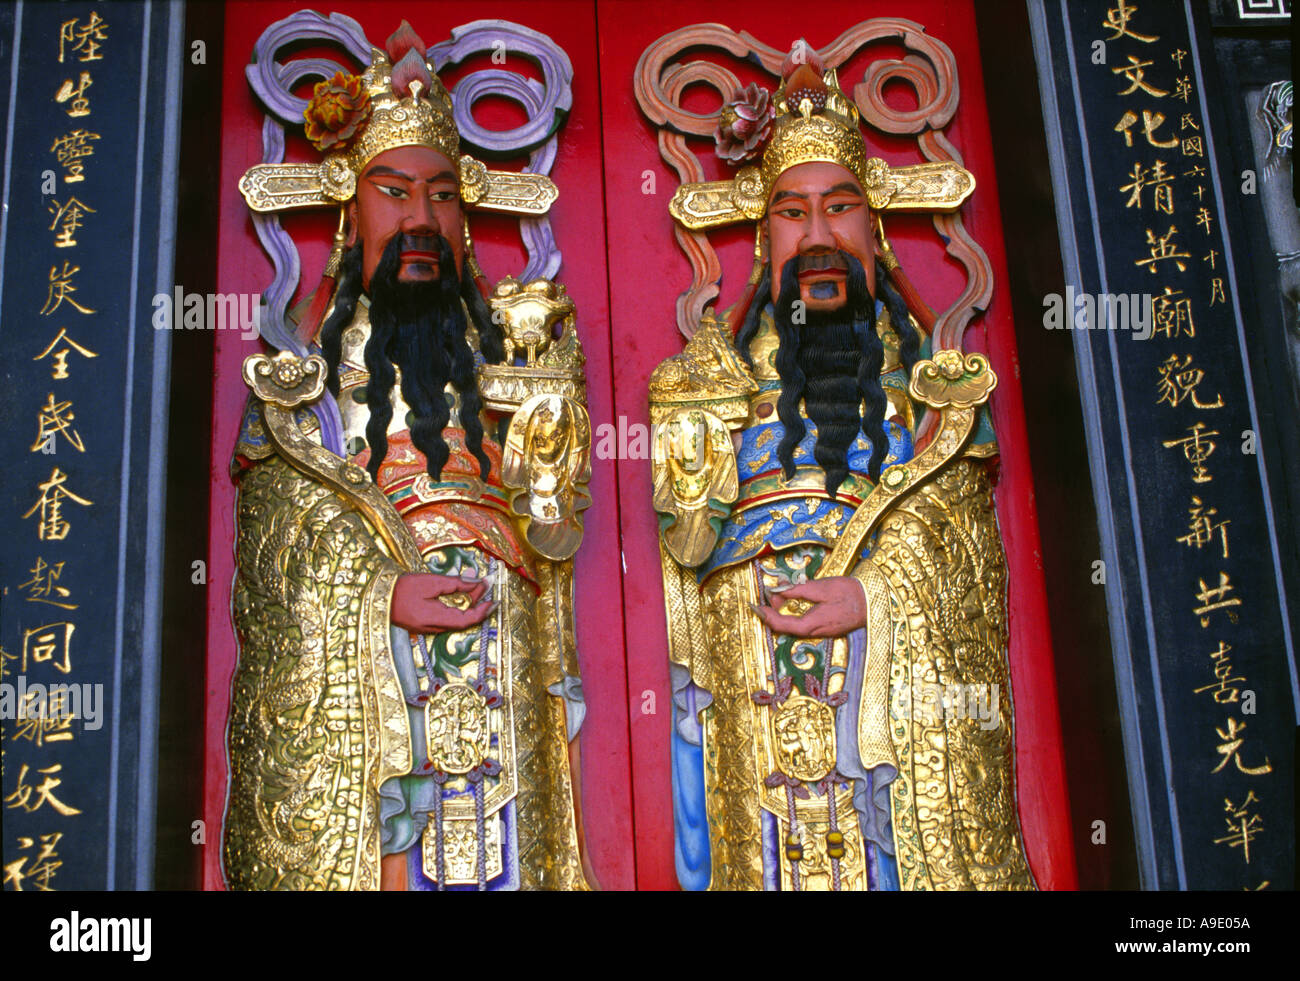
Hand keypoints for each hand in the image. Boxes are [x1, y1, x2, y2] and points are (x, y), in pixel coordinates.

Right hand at [391, 573, 493, 632]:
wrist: (378, 596)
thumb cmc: (402, 588)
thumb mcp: (432, 582)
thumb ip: (456, 584)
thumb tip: (477, 582)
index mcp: (436, 619)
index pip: (468, 620)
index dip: (484, 611)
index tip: (495, 600)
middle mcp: (434, 629)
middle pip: (464, 619)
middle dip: (477, 603)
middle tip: (485, 586)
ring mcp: (428, 629)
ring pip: (456, 619)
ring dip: (467, 604)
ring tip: (474, 587)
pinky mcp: (424, 625)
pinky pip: (446, 618)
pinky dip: (456, 607)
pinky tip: (458, 594)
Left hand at [750, 576, 866, 637]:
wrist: (874, 602)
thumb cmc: (850, 593)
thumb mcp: (821, 588)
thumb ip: (797, 591)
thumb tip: (778, 591)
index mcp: (811, 624)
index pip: (780, 624)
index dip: (765, 615)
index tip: (755, 606)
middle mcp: (815, 632)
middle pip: (786, 626)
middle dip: (774, 610)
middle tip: (772, 592)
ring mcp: (822, 632)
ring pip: (795, 625)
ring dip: (785, 610)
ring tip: (782, 592)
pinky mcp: (827, 628)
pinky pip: (805, 623)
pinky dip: (796, 612)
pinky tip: (797, 599)